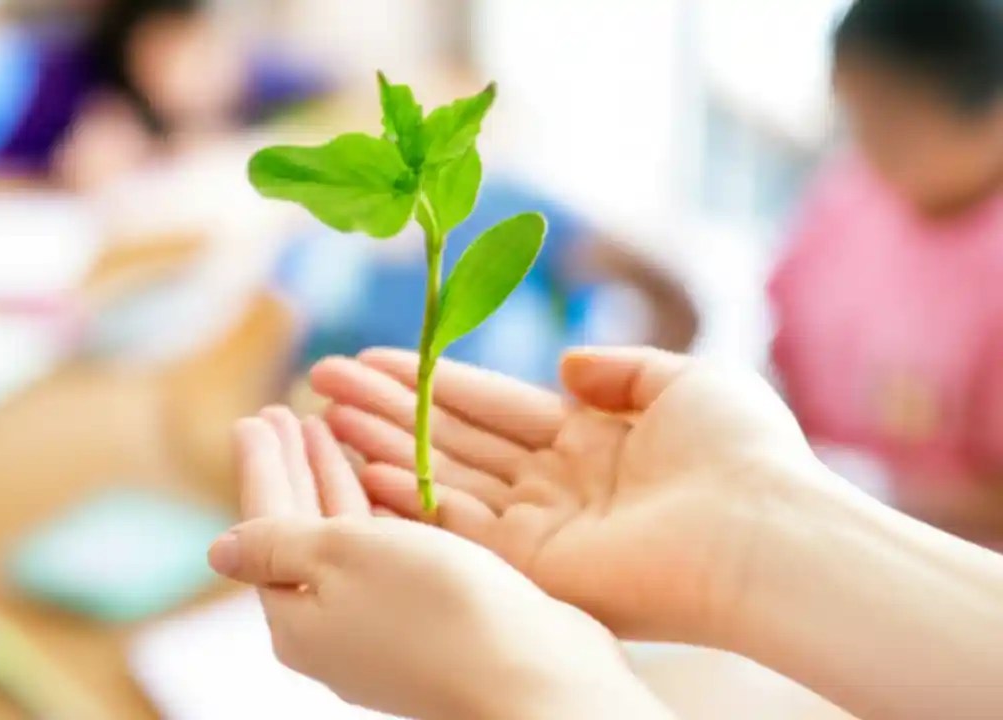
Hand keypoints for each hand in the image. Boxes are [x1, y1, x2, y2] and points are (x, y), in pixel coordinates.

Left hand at [211, 408, 669, 719]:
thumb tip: (218, 552)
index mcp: (295, 618)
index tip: (255, 416)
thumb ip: (277, 544)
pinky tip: (379, 479)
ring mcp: (381, 628)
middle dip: (294, 468)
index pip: (264, 526)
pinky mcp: (429, 621)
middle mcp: (332, 629)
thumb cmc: (435, 608)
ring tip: (325, 428)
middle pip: (300, 532)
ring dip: (333, 480)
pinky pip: (385, 553)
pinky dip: (376, 509)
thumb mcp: (342, 555)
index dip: (261, 466)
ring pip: (345, 539)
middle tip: (285, 412)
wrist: (532, 676)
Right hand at [310, 347, 834, 643]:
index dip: (432, 378)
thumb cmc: (742, 451)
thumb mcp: (685, 380)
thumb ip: (620, 369)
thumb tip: (564, 366)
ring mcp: (541, 526)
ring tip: (324, 411)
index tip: (374, 356)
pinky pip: (456, 524)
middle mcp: (557, 483)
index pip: (490, 404)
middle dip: (388, 405)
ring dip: (382, 443)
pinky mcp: (533, 565)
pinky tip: (362, 464)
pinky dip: (409, 495)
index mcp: (590, 438)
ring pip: (444, 476)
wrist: (763, 531)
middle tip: (322, 375)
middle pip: (455, 437)